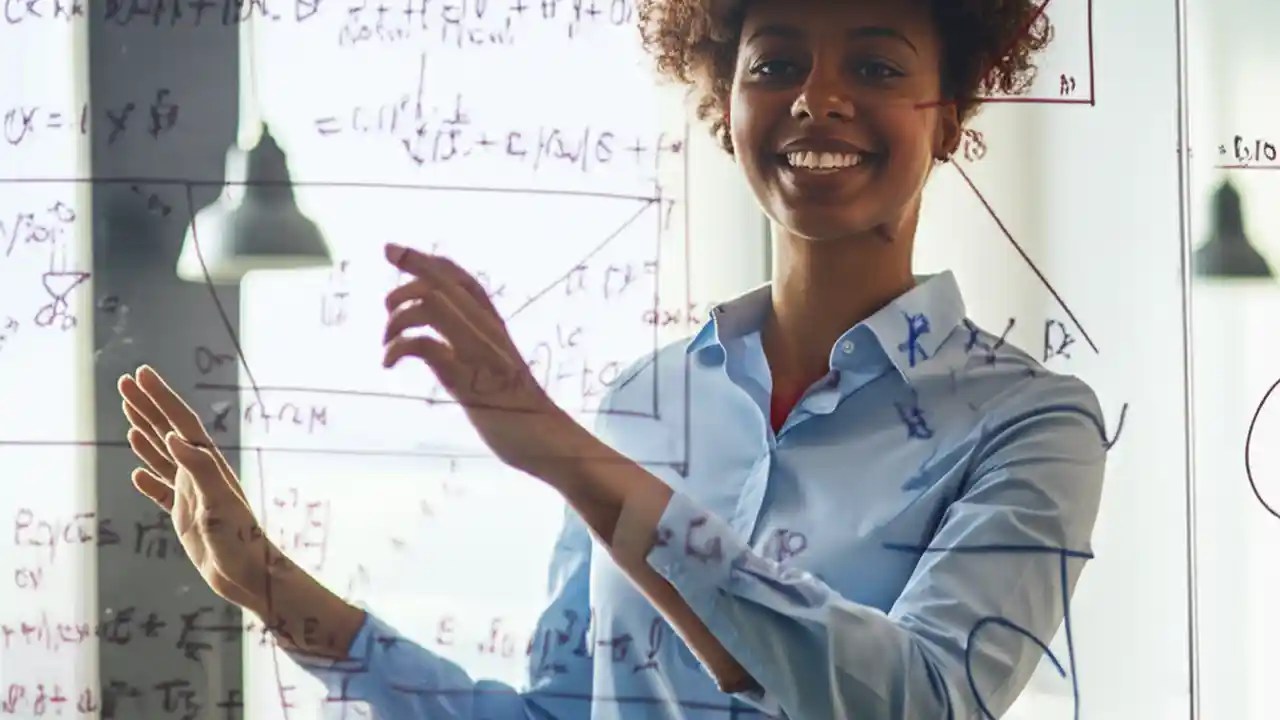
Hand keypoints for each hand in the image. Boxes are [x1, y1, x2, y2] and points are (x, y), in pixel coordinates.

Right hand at [118, 365, 364, 658]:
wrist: (248, 574)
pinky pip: (163, 492)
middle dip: (147, 406)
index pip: (179, 422)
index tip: (139, 373)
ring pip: (162, 457)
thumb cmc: (238, 539)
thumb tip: (173, 437)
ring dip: (145, 434)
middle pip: (168, 431)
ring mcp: (192, 493)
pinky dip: (148, 481)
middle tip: (124, 382)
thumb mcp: (218, 502)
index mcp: (207, 464)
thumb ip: (198, 469)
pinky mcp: (187, 516)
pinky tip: (137, 476)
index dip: (160, 397)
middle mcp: (200, 473)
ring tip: (128, 414)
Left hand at [382, 242, 584, 475]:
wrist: (546, 440)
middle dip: (406, 279)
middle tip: (387, 308)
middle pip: (444, 281)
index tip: (393, 249)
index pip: (460, 278)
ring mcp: (478, 353)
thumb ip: (470, 349)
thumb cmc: (519, 410)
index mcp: (495, 326)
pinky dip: (397, 348)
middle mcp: (488, 331)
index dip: (424, 260)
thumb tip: (436, 342)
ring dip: (398, 317)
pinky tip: (389, 363)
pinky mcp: (466, 379)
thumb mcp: (494, 369)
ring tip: (388, 341)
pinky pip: (425, 345)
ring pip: (432, 303)